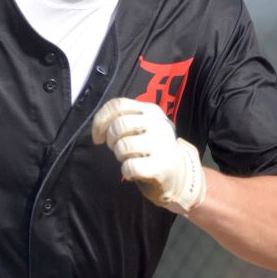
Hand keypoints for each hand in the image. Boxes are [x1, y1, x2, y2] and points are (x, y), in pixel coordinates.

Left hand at [91, 98, 204, 214]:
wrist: (178, 173)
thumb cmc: (151, 147)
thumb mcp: (141, 126)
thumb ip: (121, 119)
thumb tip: (98, 128)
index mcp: (150, 110)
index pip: (117, 105)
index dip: (100, 120)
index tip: (98, 136)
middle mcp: (158, 123)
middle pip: (119, 125)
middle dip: (111, 140)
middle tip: (117, 148)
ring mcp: (162, 144)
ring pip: (123, 147)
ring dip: (120, 156)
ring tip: (130, 158)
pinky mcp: (161, 166)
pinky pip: (130, 167)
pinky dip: (126, 172)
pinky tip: (134, 171)